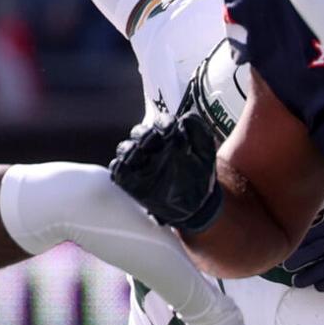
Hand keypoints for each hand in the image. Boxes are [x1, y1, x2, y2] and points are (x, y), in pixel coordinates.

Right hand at [109, 106, 221, 232]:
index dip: (163, 123)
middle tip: (152, 142)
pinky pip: (117, 170)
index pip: (161, 123)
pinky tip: (127, 168)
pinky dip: (119, 167)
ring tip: (139, 154)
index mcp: (168, 138)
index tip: (170, 129)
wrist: (198, 207)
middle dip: (144, 134)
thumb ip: (199, 133)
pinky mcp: (130, 180)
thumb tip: (186, 117)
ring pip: (125, 148)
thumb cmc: (201, 177)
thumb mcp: (206, 154)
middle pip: (139, 132)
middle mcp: (152, 149)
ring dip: (129, 149)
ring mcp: (139, 164)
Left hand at [282, 209, 323, 290]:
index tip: (284, 251)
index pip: (314, 234)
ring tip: (298, 282)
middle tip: (287, 267)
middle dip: (301, 258)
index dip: (298, 244)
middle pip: (320, 247)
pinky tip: (319, 287)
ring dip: (312, 274)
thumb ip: (320, 234)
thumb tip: (291, 244)